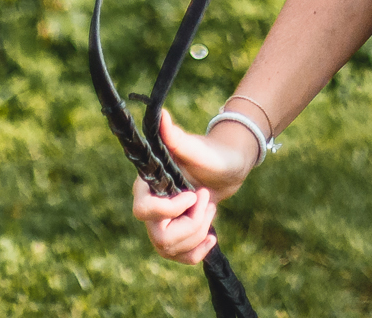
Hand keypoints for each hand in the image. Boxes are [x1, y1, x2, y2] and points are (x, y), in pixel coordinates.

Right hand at [131, 108, 258, 263]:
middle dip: (190, 225)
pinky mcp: (177, 235)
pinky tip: (212, 240)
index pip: (143, 211)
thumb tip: (161, 115)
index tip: (194, 194)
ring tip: (211, 208)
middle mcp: (152, 206)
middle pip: (159, 237)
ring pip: (170, 249)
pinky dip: (196, 253)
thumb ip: (176, 137)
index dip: (169, 210)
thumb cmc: (212, 153)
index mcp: (150, 185)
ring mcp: (163, 223)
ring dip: (198, 233)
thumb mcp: (196, 147)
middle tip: (206, 201)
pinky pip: (179, 257)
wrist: (228, 166)